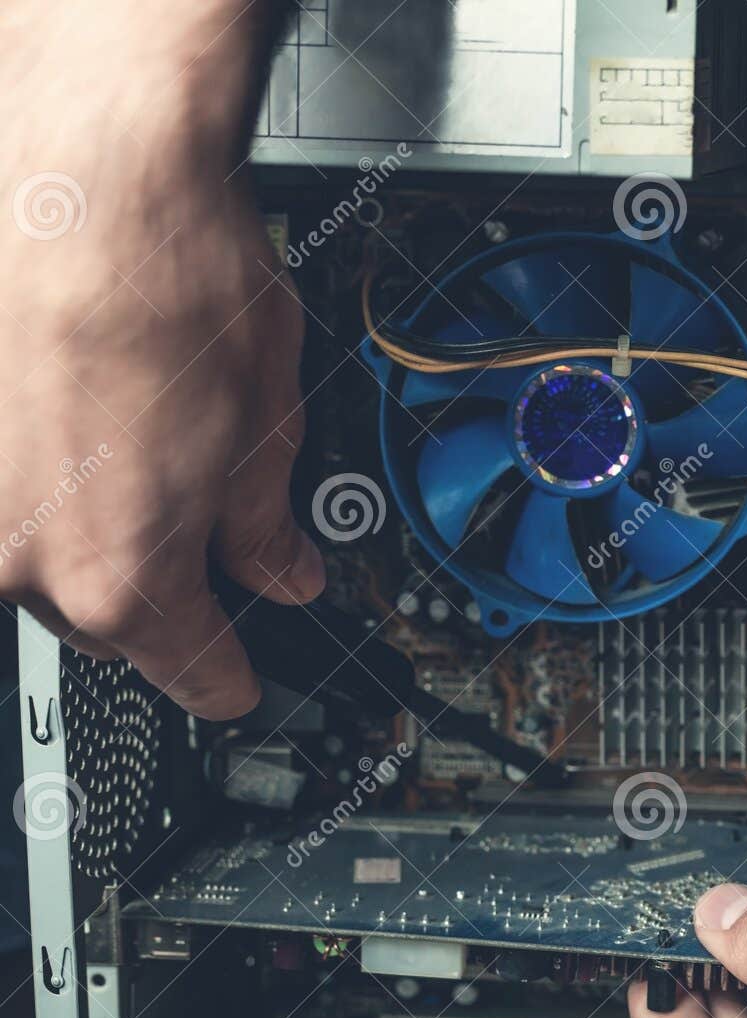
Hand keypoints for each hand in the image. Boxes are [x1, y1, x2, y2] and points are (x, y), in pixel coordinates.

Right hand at [0, 1, 321, 717]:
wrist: (90, 173)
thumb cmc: (179, 280)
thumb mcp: (267, 424)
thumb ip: (266, 526)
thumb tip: (285, 574)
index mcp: (126, 576)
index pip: (193, 674)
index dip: (230, 678)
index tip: (240, 682)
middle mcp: (23, 559)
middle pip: (108, 625)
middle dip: (160, 598)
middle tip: (199, 547)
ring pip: (38, 566)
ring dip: (89, 540)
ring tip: (133, 460)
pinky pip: (1, 501)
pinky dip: (34, 489)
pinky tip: (72, 434)